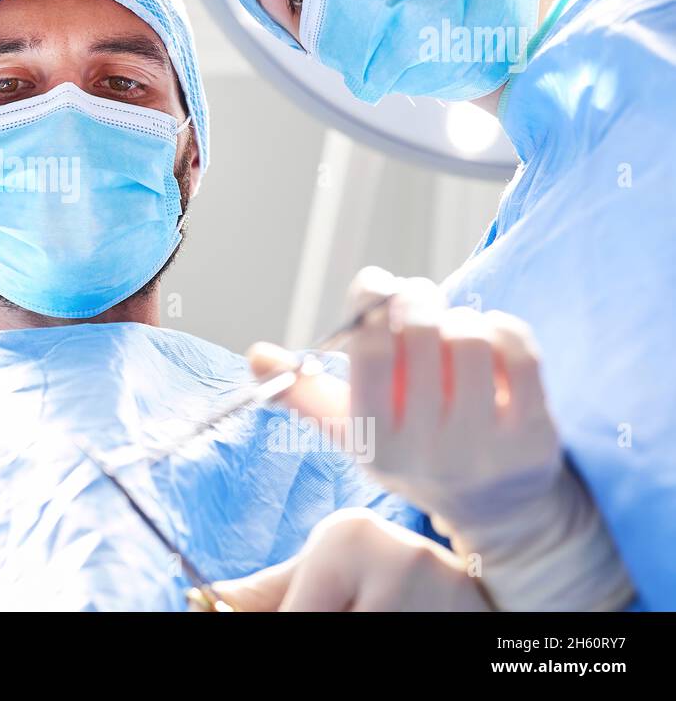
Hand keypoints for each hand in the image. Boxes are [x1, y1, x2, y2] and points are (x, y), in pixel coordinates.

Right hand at [248, 267, 631, 610]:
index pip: (371, 352)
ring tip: (450, 327)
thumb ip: (305, 393)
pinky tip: (487, 337)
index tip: (375, 287)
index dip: (372, 303)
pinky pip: (520, 352)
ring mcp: (488, 446)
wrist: (493, 508)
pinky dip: (501, 327)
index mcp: (374, 442)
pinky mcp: (537, 437)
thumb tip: (257, 356)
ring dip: (459, 317)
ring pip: (472, 338)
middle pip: (424, 334)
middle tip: (415, 295)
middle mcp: (429, 450)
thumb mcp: (352, 430)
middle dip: (417, 299)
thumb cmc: (410, 451)